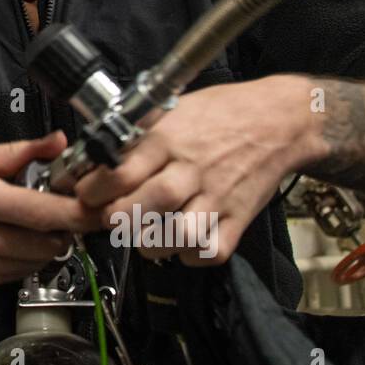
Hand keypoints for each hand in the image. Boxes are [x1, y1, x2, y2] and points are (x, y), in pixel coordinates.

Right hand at [0, 131, 93, 288]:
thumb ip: (16, 152)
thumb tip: (56, 142)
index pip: (39, 212)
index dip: (76, 212)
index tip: (98, 206)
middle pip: (46, 243)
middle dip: (68, 229)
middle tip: (70, 211)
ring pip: (37, 261)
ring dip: (50, 244)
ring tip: (39, 223)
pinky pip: (19, 273)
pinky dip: (28, 257)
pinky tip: (16, 238)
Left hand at [69, 75, 316, 264]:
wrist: (280, 120)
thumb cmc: (222, 112)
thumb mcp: (172, 110)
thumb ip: (136, 134)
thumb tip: (94, 154)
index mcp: (170, 138)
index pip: (121, 170)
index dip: (94, 189)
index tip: (85, 194)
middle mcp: (193, 169)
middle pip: (147, 205)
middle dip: (118, 219)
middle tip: (110, 218)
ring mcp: (218, 196)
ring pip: (178, 236)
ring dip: (152, 243)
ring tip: (144, 233)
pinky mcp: (240, 218)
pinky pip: (211, 250)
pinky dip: (190, 254)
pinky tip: (180, 241)